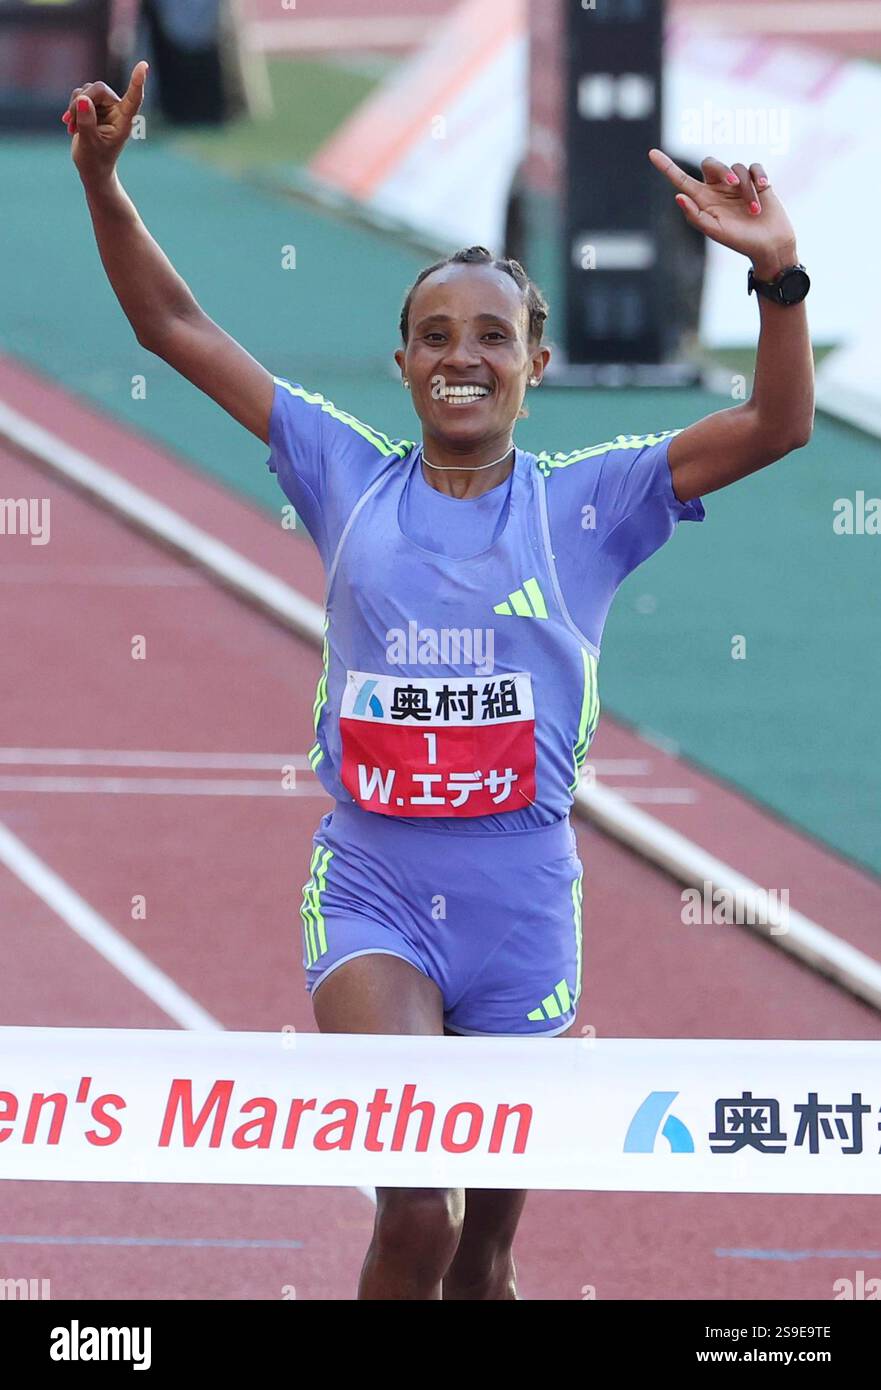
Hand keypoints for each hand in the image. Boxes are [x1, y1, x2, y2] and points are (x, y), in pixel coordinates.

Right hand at [63, 61, 148, 184]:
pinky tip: (71, 125)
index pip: (133, 98)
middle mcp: (116, 111)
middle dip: (82, 101)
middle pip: (99, 89)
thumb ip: (86, 122)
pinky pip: (79, 96)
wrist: (92, 170)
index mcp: (124, 121)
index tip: (144, 66)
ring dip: (74, 107)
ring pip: (86, 91)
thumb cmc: (96, 161)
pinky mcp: (93, 107)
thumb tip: (82, 99)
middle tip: (72, 121)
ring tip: (73, 128)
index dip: (137, 82)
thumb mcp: (89, 143)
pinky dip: (72, 108)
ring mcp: (104, 108)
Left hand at [648, 148, 797, 280]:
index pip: (681, 180)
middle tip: (732, 184)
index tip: (651, 153)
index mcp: (703, 201)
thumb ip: (695, 215)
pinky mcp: (756, 181)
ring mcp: (737, 184)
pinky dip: (758, 176)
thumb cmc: (740, 241)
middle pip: (711, 164)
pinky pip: (754, 166)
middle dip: (721, 169)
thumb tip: (678, 196)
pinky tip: (763, 188)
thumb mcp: (714, 231)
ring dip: (746, 189)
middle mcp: (718, 190)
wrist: (769, 245)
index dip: (667, 167)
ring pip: (736, 168)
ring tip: (754, 211)